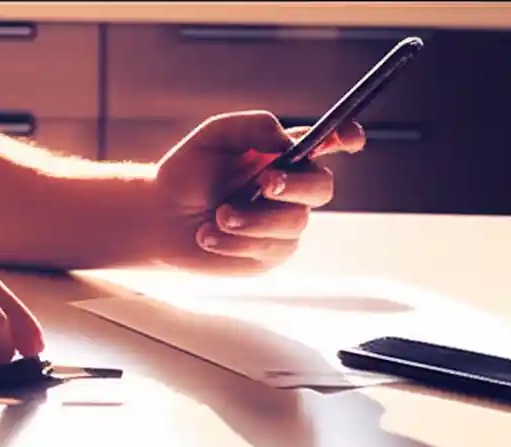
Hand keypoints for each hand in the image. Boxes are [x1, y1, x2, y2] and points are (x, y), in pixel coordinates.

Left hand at [153, 111, 365, 273]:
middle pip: (323, 186)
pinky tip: (208, 236)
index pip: (330, 142)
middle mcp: (292, 188)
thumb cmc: (188, 172)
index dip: (347, 138)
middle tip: (264, 184)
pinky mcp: (270, 255)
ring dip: (253, 218)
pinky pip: (270, 249)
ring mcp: (284, 224)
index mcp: (284, 153)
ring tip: (217, 216)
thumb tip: (287, 140)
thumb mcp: (215, 136)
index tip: (349, 139)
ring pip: (294, 223)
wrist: (160, 218)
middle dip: (295, 185)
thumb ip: (253, 127)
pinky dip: (236, 242)